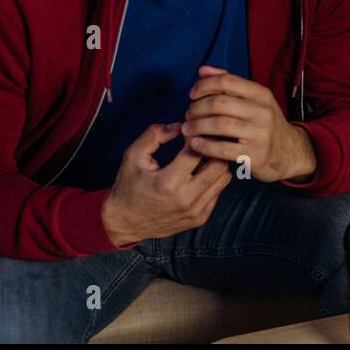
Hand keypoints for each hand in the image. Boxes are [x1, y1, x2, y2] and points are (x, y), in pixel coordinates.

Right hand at [102, 123, 232, 246]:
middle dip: (213, 149)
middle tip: (203, 142)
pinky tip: (199, 174)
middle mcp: (186, 199)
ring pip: (224, 178)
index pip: (197, 151)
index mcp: (168, 183)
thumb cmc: (128, 187)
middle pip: (219, 165)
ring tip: (202, 157)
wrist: (125, 224)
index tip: (191, 132)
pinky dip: (213, 180)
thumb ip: (154, 135)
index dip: (197, 136)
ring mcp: (195, 211)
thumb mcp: (133, 156)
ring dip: (217, 164)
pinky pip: (219, 192)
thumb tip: (180, 125)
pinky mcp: (200, 218)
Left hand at [181, 66, 315, 182]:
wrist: (289, 152)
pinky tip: (195, 145)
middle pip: (220, 103)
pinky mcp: (255, 155)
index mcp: (262, 94)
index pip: (227, 80)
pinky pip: (222, 149)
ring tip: (187, 129)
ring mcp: (260, 134)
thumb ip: (229, 83)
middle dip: (197, 108)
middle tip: (188, 115)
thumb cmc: (265, 124)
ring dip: (196, 126)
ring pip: (219, 125)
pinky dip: (204, 146)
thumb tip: (203, 70)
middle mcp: (263, 112)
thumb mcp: (254, 100)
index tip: (192, 94)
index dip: (204, 85)